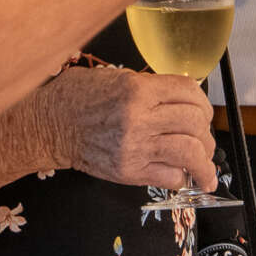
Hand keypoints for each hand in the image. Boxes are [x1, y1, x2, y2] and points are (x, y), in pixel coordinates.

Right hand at [47, 65, 215, 191]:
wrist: (48, 125)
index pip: (189, 92)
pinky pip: (170, 177)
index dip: (203, 102)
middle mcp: (139, 118)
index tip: (203, 111)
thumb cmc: (78, 97)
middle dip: (206, 132)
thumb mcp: (116, 78)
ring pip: (189, 153)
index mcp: (137, 90)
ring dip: (206, 163)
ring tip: (207, 168)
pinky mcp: (129, 172)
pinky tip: (181, 176)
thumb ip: (151, 87)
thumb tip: (183, 98)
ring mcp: (135, 147)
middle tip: (204, 138)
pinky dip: (182, 177)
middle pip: (194, 123)